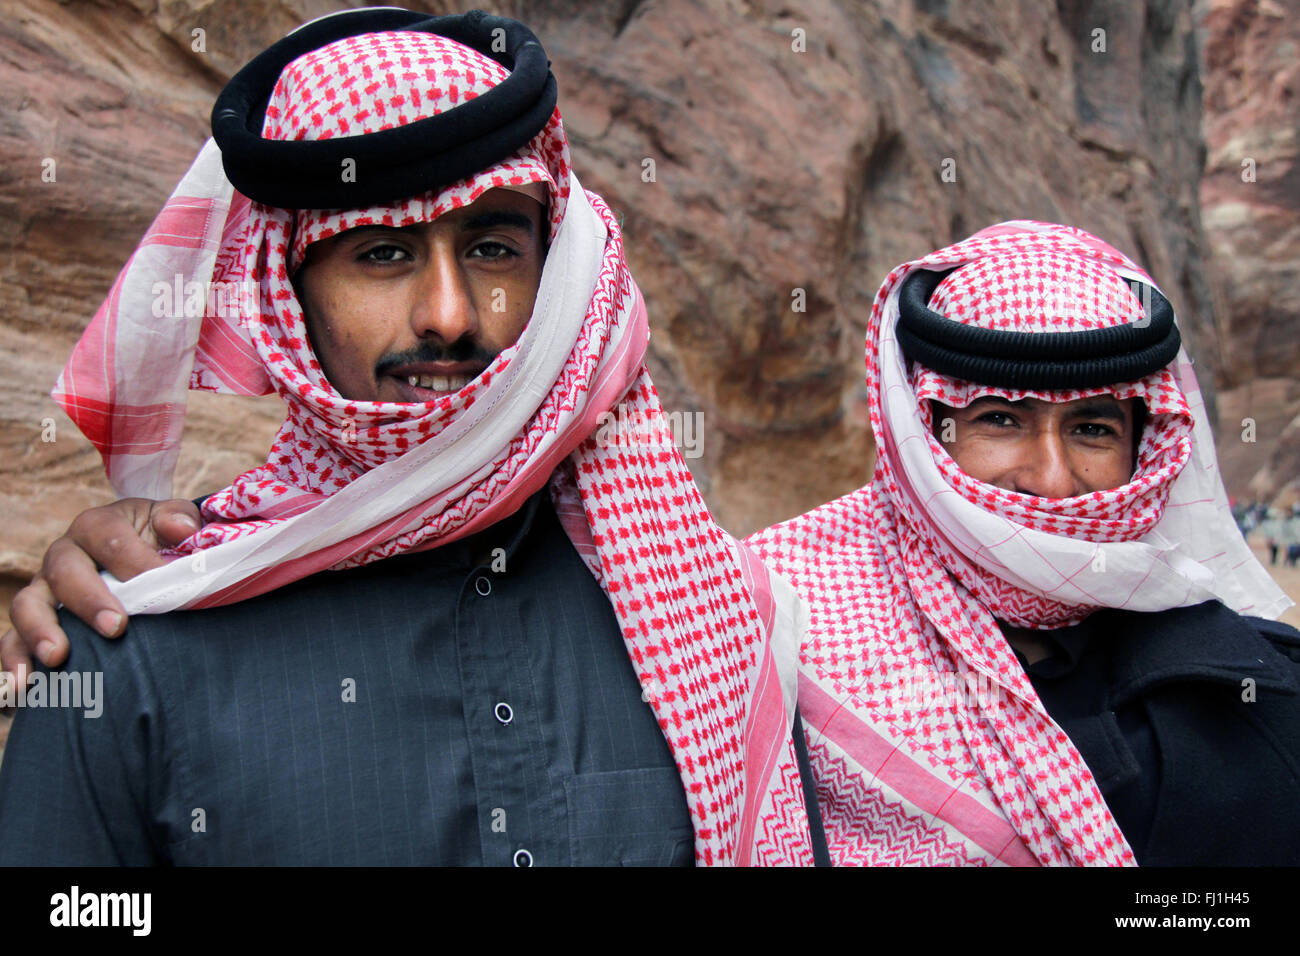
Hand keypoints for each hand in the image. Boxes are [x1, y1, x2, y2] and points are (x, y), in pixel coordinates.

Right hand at [1, 498, 200, 684]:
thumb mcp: (171, 523)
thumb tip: (180, 528)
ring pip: (29, 604)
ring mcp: (44, 588)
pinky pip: (13, 638)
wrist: (140, 556)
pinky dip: (14, 660)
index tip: (163, 583)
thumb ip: (178, 519)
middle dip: (89, 600)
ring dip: (40, 630)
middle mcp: (65, 554)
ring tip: (56, 657)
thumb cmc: (157, 541)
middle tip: (116, 628)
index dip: (137, 562)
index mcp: (98, 526)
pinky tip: (23, 685)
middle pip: (65, 571)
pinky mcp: (36, 619)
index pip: (112, 540)